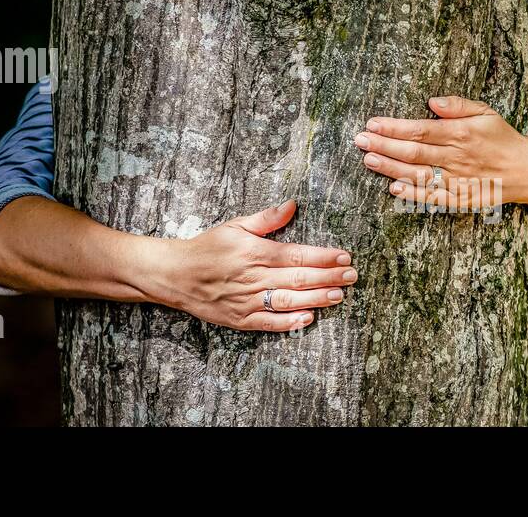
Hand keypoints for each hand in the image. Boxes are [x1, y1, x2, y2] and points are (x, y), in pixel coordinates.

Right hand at [141, 200, 356, 331]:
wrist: (175, 275)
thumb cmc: (208, 247)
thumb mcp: (235, 225)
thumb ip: (266, 218)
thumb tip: (293, 205)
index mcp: (254, 252)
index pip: (297, 254)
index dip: (323, 257)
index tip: (345, 257)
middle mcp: (253, 277)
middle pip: (299, 278)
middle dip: (329, 277)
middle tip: (352, 276)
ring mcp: (247, 301)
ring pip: (289, 301)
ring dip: (316, 299)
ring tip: (339, 296)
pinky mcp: (240, 319)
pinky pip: (269, 323)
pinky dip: (290, 323)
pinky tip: (309, 319)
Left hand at [353, 96, 527, 212]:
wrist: (527, 170)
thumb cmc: (501, 137)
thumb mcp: (486, 112)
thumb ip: (458, 105)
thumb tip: (432, 101)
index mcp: (461, 133)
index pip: (421, 130)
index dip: (394, 127)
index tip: (372, 123)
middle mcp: (458, 157)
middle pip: (414, 152)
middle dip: (384, 145)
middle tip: (359, 140)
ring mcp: (458, 180)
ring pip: (419, 174)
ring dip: (391, 168)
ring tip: (368, 160)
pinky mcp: (461, 199)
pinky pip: (434, 198)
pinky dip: (414, 194)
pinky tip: (394, 188)